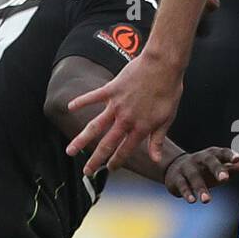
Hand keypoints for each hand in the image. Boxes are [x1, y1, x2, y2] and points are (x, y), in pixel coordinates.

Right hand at [65, 53, 183, 175]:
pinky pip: (93, 97)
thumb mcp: (167, 118)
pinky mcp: (111, 89)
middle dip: (95, 160)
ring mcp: (117, 105)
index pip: (125, 150)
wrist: (163, 65)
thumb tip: (156, 160)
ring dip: (81, 140)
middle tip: (86, 172)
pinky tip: (70, 107)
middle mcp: (126, 120)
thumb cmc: (169, 90)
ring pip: (95, 126)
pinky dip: (81, 101)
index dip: (116, 161)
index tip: (109, 169)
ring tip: (70, 151)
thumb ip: (158, 139)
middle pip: (107, 144)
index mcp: (141, 128)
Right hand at [164, 147, 238, 202]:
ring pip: (194, 176)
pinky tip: (192, 201)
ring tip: (207, 201)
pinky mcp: (176, 179)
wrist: (175, 168)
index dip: (230, 155)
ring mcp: (187, 168)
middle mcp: (200, 159)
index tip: (238, 159)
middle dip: (217, 169)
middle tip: (225, 179)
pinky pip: (181, 185)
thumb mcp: (223, 166)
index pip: (223, 152)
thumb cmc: (207, 168)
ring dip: (200, 188)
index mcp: (213, 154)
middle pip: (209, 161)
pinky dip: (186, 192)